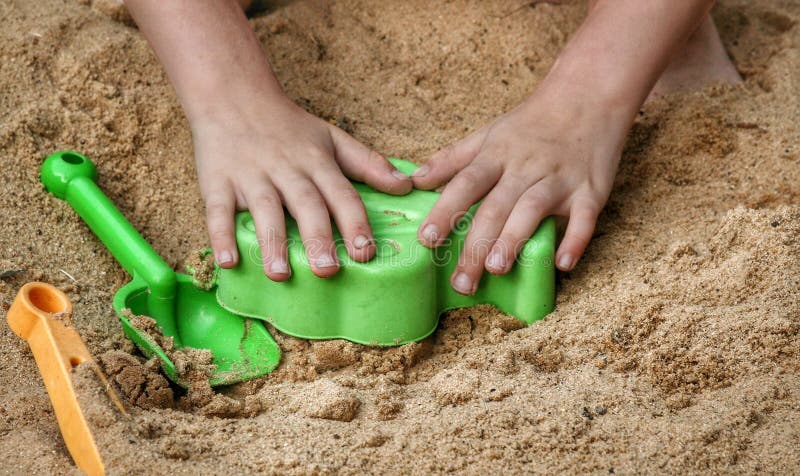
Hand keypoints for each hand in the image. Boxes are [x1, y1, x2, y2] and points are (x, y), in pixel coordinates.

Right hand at [193, 96, 411, 279]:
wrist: (233, 95)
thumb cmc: (288, 126)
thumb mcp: (332, 138)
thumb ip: (369, 163)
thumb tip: (407, 186)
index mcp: (317, 162)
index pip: (341, 195)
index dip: (355, 223)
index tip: (366, 252)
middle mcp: (287, 169)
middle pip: (306, 204)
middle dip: (318, 237)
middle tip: (328, 270)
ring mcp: (251, 176)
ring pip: (264, 209)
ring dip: (272, 243)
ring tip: (280, 275)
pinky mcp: (218, 181)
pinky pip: (218, 210)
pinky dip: (221, 235)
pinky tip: (228, 262)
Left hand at [412, 91, 627, 294]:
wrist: (588, 97)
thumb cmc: (532, 123)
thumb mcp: (488, 135)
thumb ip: (452, 159)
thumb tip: (414, 180)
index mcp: (497, 155)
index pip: (465, 184)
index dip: (445, 211)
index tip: (426, 239)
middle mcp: (525, 168)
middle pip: (495, 207)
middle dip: (475, 244)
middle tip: (461, 282)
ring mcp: (559, 179)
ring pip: (532, 209)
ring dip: (514, 238)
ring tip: (495, 267)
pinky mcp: (591, 191)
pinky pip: (584, 217)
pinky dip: (575, 239)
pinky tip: (562, 264)